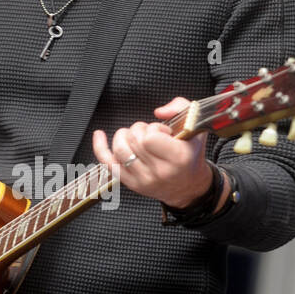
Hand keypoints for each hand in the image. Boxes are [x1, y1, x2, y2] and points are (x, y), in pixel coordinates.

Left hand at [92, 97, 229, 210]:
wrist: (188, 186)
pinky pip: (108, 164)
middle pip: (134, 141)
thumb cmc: (190, 156)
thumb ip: (180, 107)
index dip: (153, 128)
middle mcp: (160, 171)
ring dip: (124, 137)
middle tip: (151, 135)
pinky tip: (99, 136)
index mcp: (178, 158)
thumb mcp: (195, 127)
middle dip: (140, 130)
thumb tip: (159, 111)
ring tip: (136, 137)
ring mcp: (144, 180)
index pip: (150, 138)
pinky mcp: (131, 184)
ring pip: (120, 150)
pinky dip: (100, 148)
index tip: (162, 132)